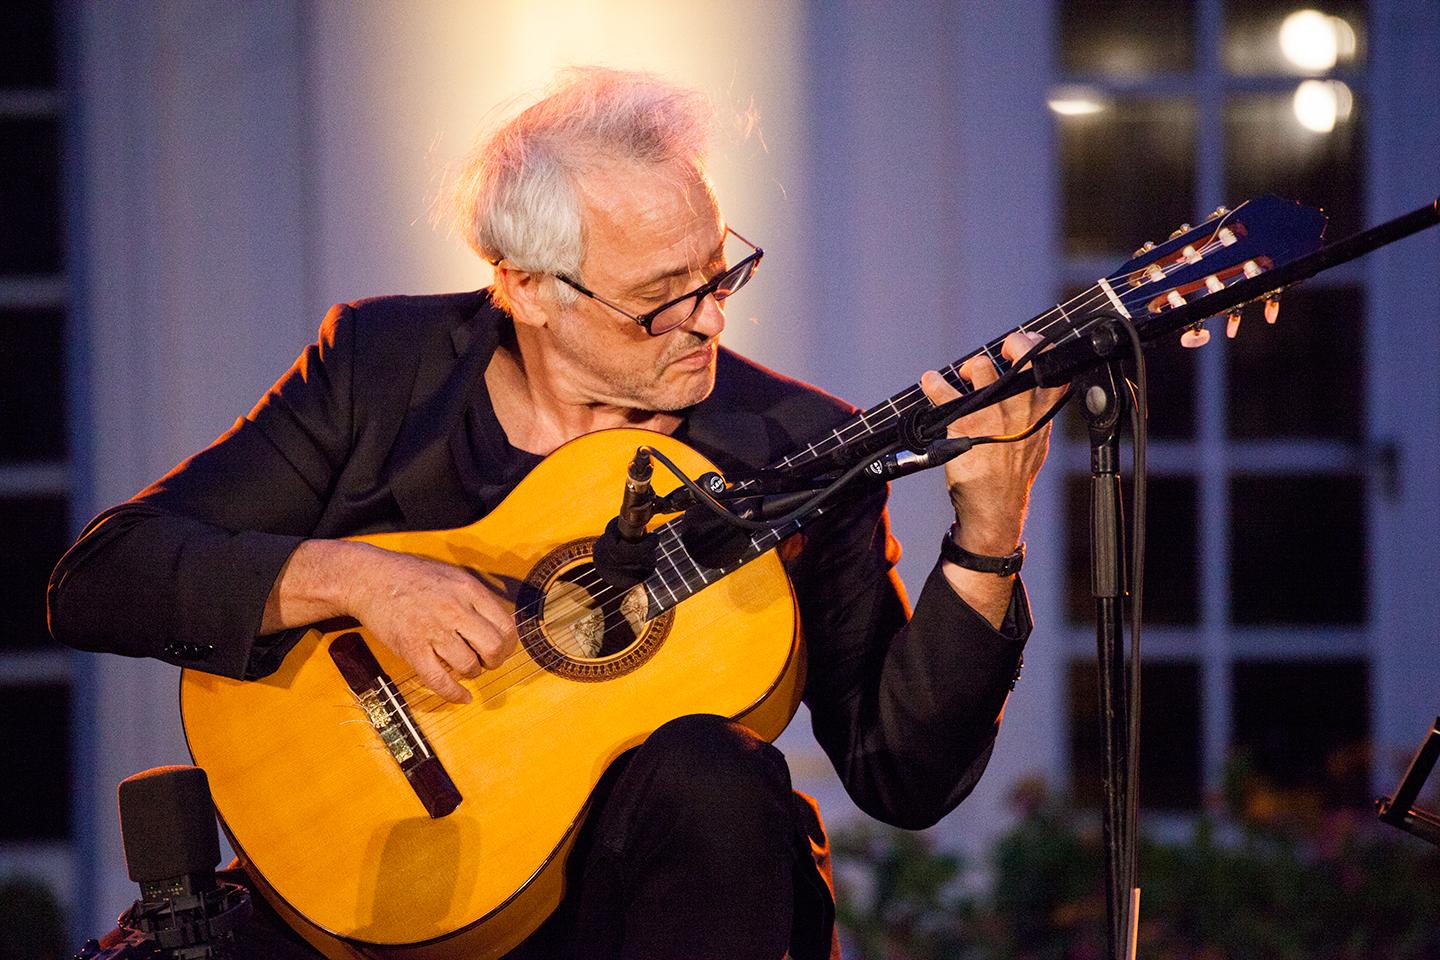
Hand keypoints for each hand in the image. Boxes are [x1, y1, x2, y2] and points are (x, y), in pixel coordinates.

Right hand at [343, 544, 515, 703]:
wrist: (370, 578)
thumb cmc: (412, 577)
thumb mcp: (453, 577)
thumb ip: (476, 599)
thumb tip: (499, 625)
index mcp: (468, 589)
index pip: (505, 625)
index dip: (509, 643)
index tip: (502, 648)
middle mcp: (454, 609)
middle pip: (494, 647)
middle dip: (495, 661)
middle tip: (486, 660)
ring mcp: (432, 630)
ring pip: (469, 666)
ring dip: (472, 673)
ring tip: (466, 667)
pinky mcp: (412, 649)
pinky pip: (440, 681)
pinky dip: (455, 694)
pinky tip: (462, 697)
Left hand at [919, 331, 1067, 555]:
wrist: (995, 506)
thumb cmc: (1014, 476)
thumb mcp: (1038, 442)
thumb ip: (1038, 414)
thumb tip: (1035, 391)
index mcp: (1043, 411)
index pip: (1052, 363)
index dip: (1036, 345)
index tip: (1022, 343)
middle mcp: (1023, 407)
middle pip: (1022, 354)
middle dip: (1011, 344)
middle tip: (997, 354)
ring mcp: (994, 414)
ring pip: (981, 367)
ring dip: (968, 368)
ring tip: (961, 377)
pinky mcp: (965, 424)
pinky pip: (944, 391)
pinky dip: (933, 384)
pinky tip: (931, 383)